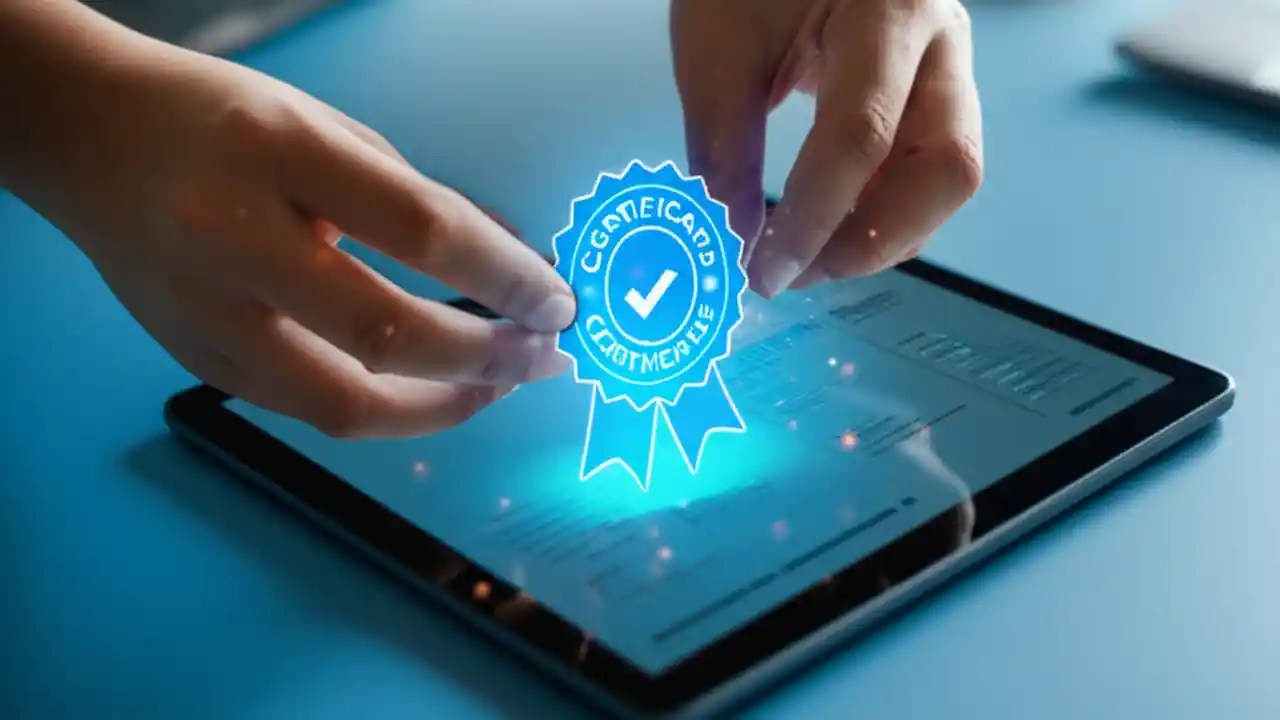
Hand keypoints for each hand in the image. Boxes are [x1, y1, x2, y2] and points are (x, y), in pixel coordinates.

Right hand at [4, 11, 574, 438]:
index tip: (558, 302)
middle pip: (385, 333)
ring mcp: (204, 312)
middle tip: (544, 356)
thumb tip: (509, 270)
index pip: (421, 230)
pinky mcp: (196, 360)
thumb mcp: (329, 128)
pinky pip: (310, 409)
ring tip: (501, 387)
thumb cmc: (224, 123)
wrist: (93, 140)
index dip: (506, 277)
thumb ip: (416, 200)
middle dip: (488, 357)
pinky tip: (433, 391)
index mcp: (277, 152)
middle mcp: (231, 236)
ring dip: (443, 408)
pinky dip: (386, 409)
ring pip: (343, 403)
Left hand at [672, 0, 983, 295]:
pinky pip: (929, 170)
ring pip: (949, 179)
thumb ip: (723, 147)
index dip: (812, 220)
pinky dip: (886, 212)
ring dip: (884, 235)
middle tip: (800, 274)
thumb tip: (732, 241)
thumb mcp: (717, 49)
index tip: (764, 271)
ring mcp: (950, 67)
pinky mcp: (938, 91)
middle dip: (872, 239)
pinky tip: (834, 229)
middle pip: (945, 168)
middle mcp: (940, 39)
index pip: (860, 136)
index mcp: (888, 10)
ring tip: (811, 261)